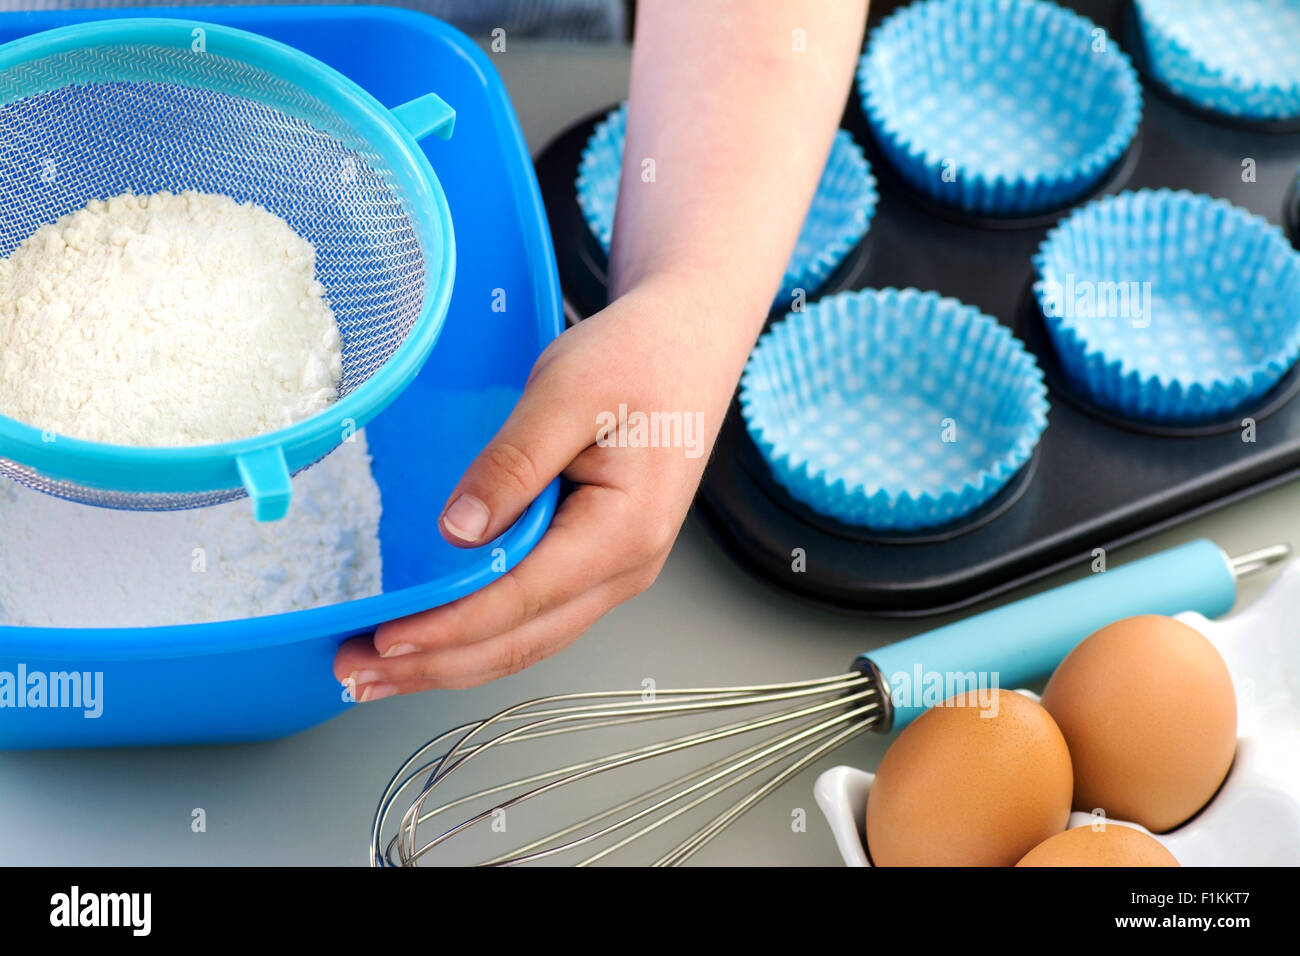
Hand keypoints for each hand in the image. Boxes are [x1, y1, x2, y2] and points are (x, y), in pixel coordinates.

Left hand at [334, 278, 737, 699]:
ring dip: (452, 661)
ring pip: (527, 639)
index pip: (521, 599)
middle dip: (435, 666)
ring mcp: (615, 571)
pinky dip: (480, 634)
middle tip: (355, 674)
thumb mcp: (567, 392)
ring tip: (378, 671)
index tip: (385, 640)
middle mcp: (626, 568)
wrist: (688, 344)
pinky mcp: (596, 560)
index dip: (448, 628)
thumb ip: (512, 463)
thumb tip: (457, 532)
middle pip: (521, 641)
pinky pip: (535, 616)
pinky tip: (437, 638)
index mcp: (624, 531)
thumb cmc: (637, 359)